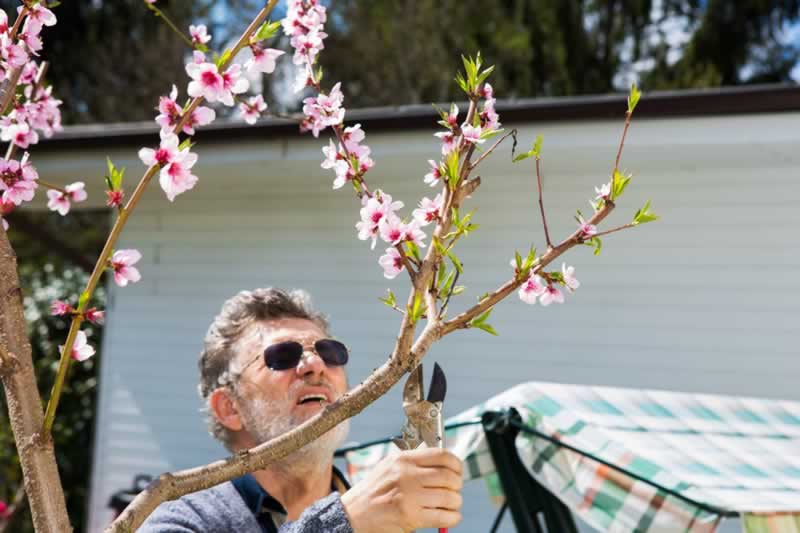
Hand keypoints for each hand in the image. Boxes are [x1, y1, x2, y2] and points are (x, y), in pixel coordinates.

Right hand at [340, 447, 462, 532]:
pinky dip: (452, 518)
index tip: (457, 471)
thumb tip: (443, 460)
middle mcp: (407, 475)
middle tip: (454, 491)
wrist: (352, 515)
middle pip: (449, 477)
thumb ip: (413, 462)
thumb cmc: (373, 492)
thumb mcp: (389, 467)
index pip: (442, 455)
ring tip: (451, 505)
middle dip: (457, 486)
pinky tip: (449, 517)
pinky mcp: (410, 517)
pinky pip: (444, 517)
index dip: (456, 464)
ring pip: (450, 497)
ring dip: (455, 503)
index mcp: (403, 459)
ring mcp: (409, 496)